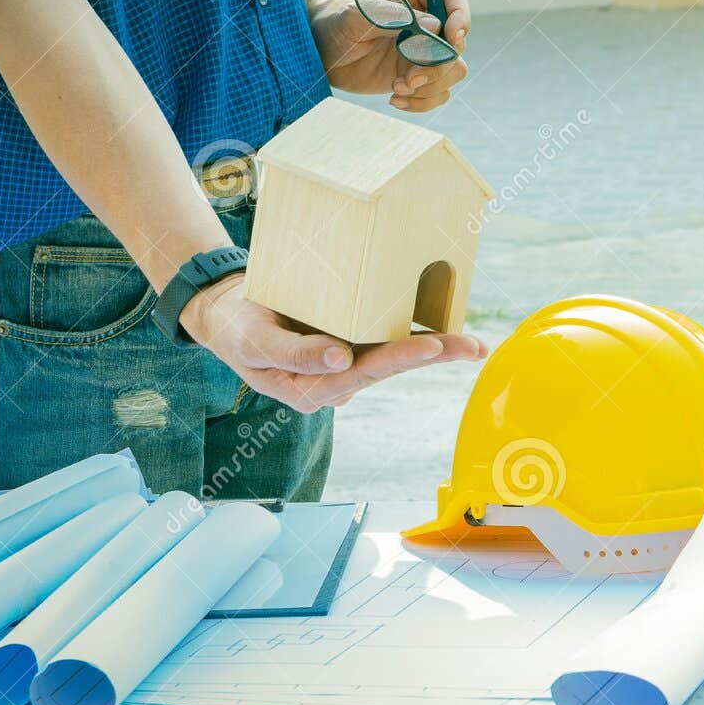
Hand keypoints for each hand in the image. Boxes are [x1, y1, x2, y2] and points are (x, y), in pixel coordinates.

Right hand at [180, 275, 486, 412]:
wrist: (228, 314)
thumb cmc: (237, 329)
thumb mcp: (252, 341)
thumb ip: (294, 354)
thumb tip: (341, 359)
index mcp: (312, 390)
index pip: (361, 373)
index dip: (398, 358)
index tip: (430, 345)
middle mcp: (336, 380)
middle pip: (389, 368)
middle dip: (433, 356)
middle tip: (472, 347)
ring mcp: (346, 362)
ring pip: (396, 356)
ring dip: (438, 349)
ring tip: (476, 345)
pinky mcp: (352, 342)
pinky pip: (388, 338)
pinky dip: (419, 333)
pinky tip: (451, 330)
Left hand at [309, 0, 469, 112]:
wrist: (317, 52)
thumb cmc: (332, 23)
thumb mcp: (354, 16)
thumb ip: (392, 17)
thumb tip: (434, 26)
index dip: (461, 17)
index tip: (452, 37)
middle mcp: (424, 23)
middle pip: (457, 43)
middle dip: (437, 66)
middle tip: (409, 78)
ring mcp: (422, 52)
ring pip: (453, 71)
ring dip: (430, 86)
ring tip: (398, 89)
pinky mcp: (415, 76)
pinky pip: (438, 94)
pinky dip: (422, 102)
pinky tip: (395, 100)